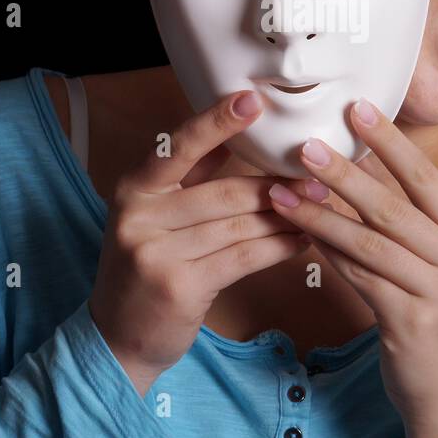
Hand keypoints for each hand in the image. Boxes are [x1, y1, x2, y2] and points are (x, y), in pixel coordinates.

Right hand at [88, 89, 309, 396]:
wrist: (117, 338)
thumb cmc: (145, 267)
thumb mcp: (153, 214)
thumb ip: (189, 174)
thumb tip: (232, 128)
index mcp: (134, 188)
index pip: (180, 146)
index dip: (217, 122)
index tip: (253, 99)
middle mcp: (139, 217)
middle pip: (223, 190)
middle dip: (276, 184)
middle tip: (319, 176)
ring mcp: (156, 253)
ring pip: (239, 225)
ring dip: (286, 216)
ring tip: (320, 208)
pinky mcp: (180, 287)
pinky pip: (243, 258)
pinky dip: (278, 247)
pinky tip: (302, 241)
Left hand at [266, 97, 437, 437]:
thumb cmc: (433, 310)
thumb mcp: (434, 260)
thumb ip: (406, 219)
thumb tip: (354, 164)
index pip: (424, 177)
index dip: (389, 141)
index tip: (356, 107)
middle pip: (392, 206)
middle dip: (344, 172)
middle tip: (304, 145)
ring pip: (370, 242)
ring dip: (322, 213)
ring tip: (282, 190)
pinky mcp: (410, 322)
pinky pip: (359, 278)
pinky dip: (326, 252)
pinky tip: (298, 233)